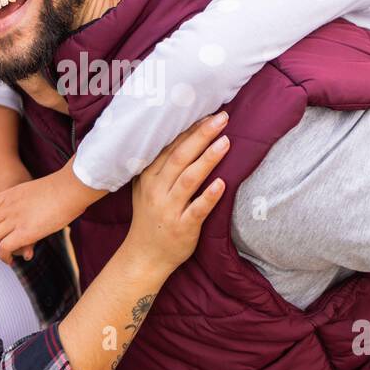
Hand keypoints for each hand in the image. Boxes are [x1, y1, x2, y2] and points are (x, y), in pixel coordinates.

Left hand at [0, 161, 103, 264]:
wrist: (70, 188)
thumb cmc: (63, 187)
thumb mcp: (37, 190)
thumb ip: (30, 200)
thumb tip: (38, 207)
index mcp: (10, 194)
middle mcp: (8, 207)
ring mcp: (14, 219)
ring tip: (4, 257)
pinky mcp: (24, 233)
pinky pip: (4, 248)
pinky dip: (4, 257)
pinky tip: (10, 260)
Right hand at [124, 111, 228, 271]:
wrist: (144, 256)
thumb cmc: (151, 219)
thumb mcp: (146, 189)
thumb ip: (158, 166)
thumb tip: (179, 137)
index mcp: (149, 177)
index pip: (169, 147)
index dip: (188, 129)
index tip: (206, 112)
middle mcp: (157, 190)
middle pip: (180, 157)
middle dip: (201, 136)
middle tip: (221, 118)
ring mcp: (169, 209)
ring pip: (189, 179)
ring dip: (207, 159)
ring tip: (225, 142)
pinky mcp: (182, 227)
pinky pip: (197, 209)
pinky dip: (209, 196)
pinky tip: (222, 183)